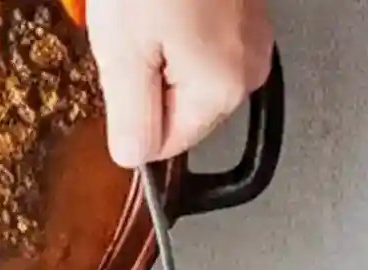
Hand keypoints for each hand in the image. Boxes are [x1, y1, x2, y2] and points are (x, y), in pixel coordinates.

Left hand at [89, 0, 273, 165]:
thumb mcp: (125, 53)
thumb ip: (131, 118)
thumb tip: (133, 157)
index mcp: (221, 91)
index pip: (164, 145)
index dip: (129, 114)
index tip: (119, 71)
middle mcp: (246, 69)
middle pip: (176, 107)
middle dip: (142, 81)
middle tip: (129, 33)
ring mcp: (248, 36)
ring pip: (182, 70)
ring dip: (153, 49)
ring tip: (144, 11)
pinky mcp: (240, 9)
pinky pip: (194, 39)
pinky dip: (170, 25)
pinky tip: (156, 1)